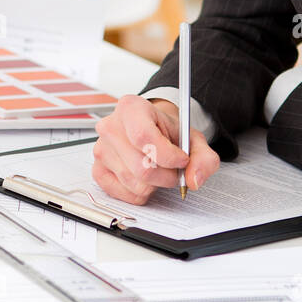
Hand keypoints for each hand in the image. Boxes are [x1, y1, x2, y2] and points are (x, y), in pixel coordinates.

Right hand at [92, 95, 220, 205]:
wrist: (153, 132)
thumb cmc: (167, 133)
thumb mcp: (192, 139)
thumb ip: (203, 158)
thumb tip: (194, 178)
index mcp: (131, 108)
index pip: (143, 137)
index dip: (168, 156)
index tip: (182, 160)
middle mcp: (110, 126)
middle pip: (141, 167)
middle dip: (166, 176)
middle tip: (173, 170)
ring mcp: (101, 149)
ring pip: (134, 183)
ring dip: (154, 185)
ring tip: (158, 171)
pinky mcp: (97, 170)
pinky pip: (123, 194)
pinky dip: (139, 193)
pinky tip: (144, 179)